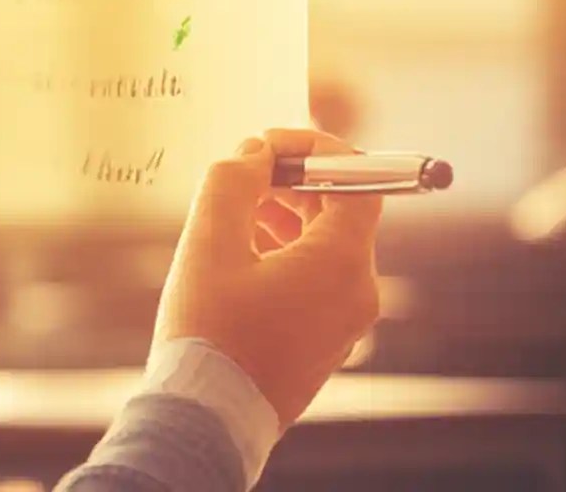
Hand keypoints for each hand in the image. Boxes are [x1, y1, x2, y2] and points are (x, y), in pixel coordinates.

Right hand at [152, 128, 382, 426]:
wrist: (207, 421)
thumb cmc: (207, 333)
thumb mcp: (209, 242)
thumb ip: (232, 182)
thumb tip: (253, 153)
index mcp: (342, 263)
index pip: (356, 180)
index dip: (314, 149)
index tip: (267, 144)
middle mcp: (358, 293)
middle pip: (341, 213)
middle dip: (292, 182)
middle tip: (244, 171)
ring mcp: (345, 324)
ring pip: (326, 247)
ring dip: (285, 218)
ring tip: (234, 211)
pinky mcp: (324, 344)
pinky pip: (317, 281)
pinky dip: (286, 255)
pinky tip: (241, 254)